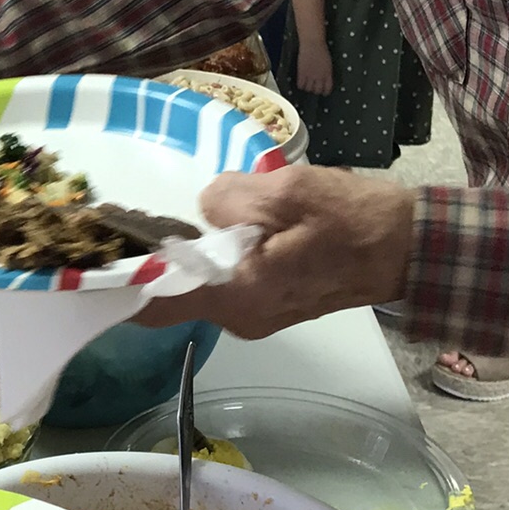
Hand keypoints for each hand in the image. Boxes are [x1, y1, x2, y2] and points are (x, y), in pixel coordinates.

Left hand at [139, 166, 414, 339]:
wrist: (407, 250)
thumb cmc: (351, 220)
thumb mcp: (288, 191)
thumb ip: (231, 198)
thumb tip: (205, 209)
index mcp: (238, 294)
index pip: (154, 304)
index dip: (122, 280)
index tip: (101, 249)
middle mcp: (239, 318)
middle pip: (174, 294)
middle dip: (159, 257)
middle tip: (144, 213)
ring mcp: (255, 317)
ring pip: (201, 286)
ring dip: (195, 254)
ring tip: (196, 212)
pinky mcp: (269, 306)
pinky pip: (227, 284)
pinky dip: (219, 259)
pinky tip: (231, 226)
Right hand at [295, 40, 333, 96]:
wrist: (313, 43)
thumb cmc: (321, 49)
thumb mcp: (328, 63)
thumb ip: (327, 72)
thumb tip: (324, 78)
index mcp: (328, 74)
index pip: (327, 89)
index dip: (324, 92)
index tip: (323, 92)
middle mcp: (320, 77)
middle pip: (317, 91)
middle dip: (315, 90)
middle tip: (313, 87)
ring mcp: (310, 76)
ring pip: (308, 89)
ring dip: (307, 88)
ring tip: (306, 84)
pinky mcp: (302, 73)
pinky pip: (300, 85)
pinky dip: (300, 85)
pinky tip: (300, 81)